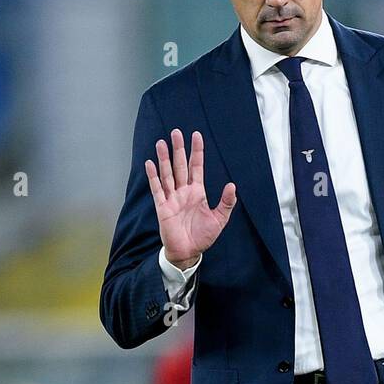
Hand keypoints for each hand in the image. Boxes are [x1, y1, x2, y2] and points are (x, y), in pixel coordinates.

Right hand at [144, 130, 236, 266]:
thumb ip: (226, 203)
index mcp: (197, 192)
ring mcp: (172, 198)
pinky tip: (150, 164)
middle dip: (178, 149)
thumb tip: (232, 186)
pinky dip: (153, 177)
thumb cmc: (203, 236)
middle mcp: (183, 191)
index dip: (196, 151)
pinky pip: (157, 189)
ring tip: (162, 143)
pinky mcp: (162, 207)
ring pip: (167, 174)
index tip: (196, 135)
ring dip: (164, 159)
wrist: (188, 252)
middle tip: (176, 132)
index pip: (196, 166)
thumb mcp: (219, 220)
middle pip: (180, 166)